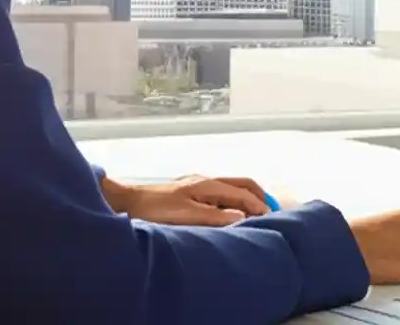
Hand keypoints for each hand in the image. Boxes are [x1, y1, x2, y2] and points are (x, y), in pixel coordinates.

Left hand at [101, 174, 272, 225]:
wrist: (128, 201)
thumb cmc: (156, 208)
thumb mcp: (188, 215)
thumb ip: (216, 216)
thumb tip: (242, 217)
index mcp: (208, 185)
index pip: (243, 192)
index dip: (259, 205)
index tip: (271, 218)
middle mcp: (206, 181)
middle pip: (242, 183)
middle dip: (259, 196)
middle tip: (270, 212)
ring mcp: (198, 185)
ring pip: (232, 187)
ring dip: (247, 198)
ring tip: (256, 214)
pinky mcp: (190, 192)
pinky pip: (222, 193)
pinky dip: (235, 201)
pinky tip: (231, 213)